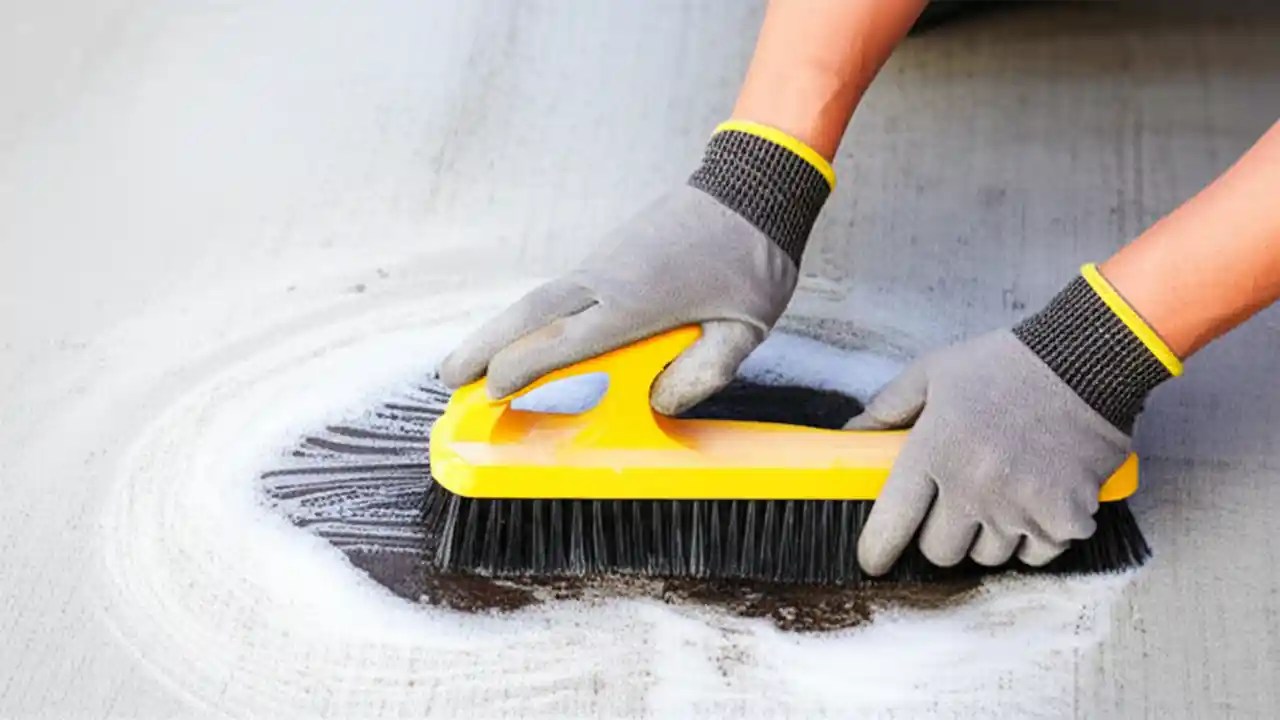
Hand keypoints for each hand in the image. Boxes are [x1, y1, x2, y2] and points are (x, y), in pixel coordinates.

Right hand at [440, 124, 832, 413]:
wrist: (753, 187)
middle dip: (484, 347)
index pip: (564, 342)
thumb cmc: (752, 260)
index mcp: (636, 302)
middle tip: (448, 378)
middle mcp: (607, 278)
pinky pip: (559, 291)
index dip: (520, 369)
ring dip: (499, 330)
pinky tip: (521, 338)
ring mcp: (603, 262)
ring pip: (538, 301)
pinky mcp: (608, 255)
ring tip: (467, 363)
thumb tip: (655, 404)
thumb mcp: (745, 330)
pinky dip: (529, 317)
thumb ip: (703, 373)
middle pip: (530, 316)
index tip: (487, 392)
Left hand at [846, 329, 1132, 573]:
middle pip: (940, 552)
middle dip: (940, 535)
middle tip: (952, 506)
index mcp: (935, 451)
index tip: (874, 559)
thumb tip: (850, 437)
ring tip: (999, 495)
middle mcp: (973, 488)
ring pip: (987, 557)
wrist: (1087, 361)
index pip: (892, 524)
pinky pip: (1036, 555)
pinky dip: (1035, 537)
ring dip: (987, 536)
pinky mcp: (1065, 519)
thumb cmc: (1003, 366)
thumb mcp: (932, 372)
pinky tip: (1037, 501)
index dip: (877, 549)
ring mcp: (1021, 508)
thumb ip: (887, 408)